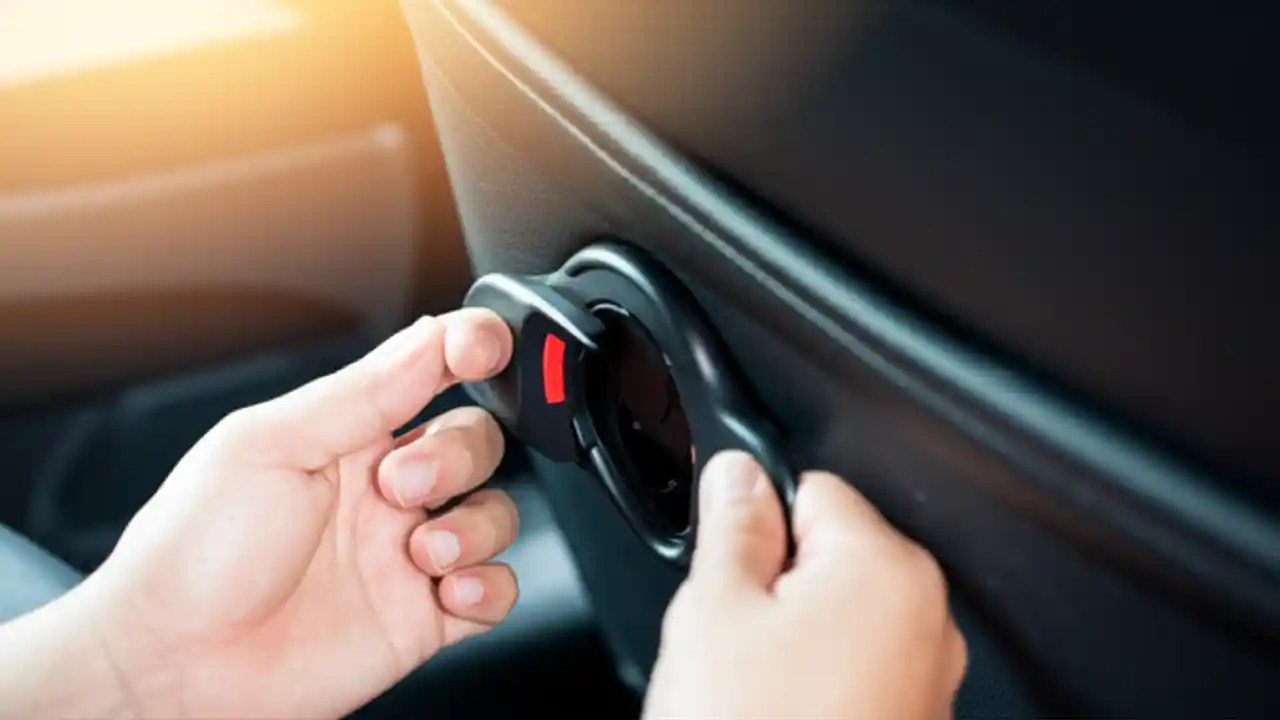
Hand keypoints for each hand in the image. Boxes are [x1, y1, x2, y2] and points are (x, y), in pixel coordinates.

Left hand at [2, 311, 518, 718]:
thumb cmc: (192, 554)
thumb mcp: (267, 446)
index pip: (431, 369)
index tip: (480, 352)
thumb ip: (359, 394)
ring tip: (423, 552)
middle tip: (401, 486)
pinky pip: (495, 592)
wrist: (176, 668)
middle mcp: (385, 489)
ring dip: (476, 526)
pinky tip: (447, 590)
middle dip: (457, 456)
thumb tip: (429, 338)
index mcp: (347, 434)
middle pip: (476, 439)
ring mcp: (405, 553)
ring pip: (494, 513)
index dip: (471, 349)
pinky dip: (489, 587)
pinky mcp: (422, 618)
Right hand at [644, 451, 966, 719]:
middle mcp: (925, 619)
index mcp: (885, 570)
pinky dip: (812, 683)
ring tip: (750, 690)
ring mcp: (925, 678)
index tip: (728, 559)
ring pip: (836, 618)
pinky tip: (776, 715)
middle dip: (773, 583)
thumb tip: (739, 474)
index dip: (755, 520)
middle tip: (731, 638)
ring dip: (789, 639)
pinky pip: (853, 671)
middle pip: (829, 554)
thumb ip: (733, 525)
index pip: (813, 487)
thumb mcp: (717, 611)